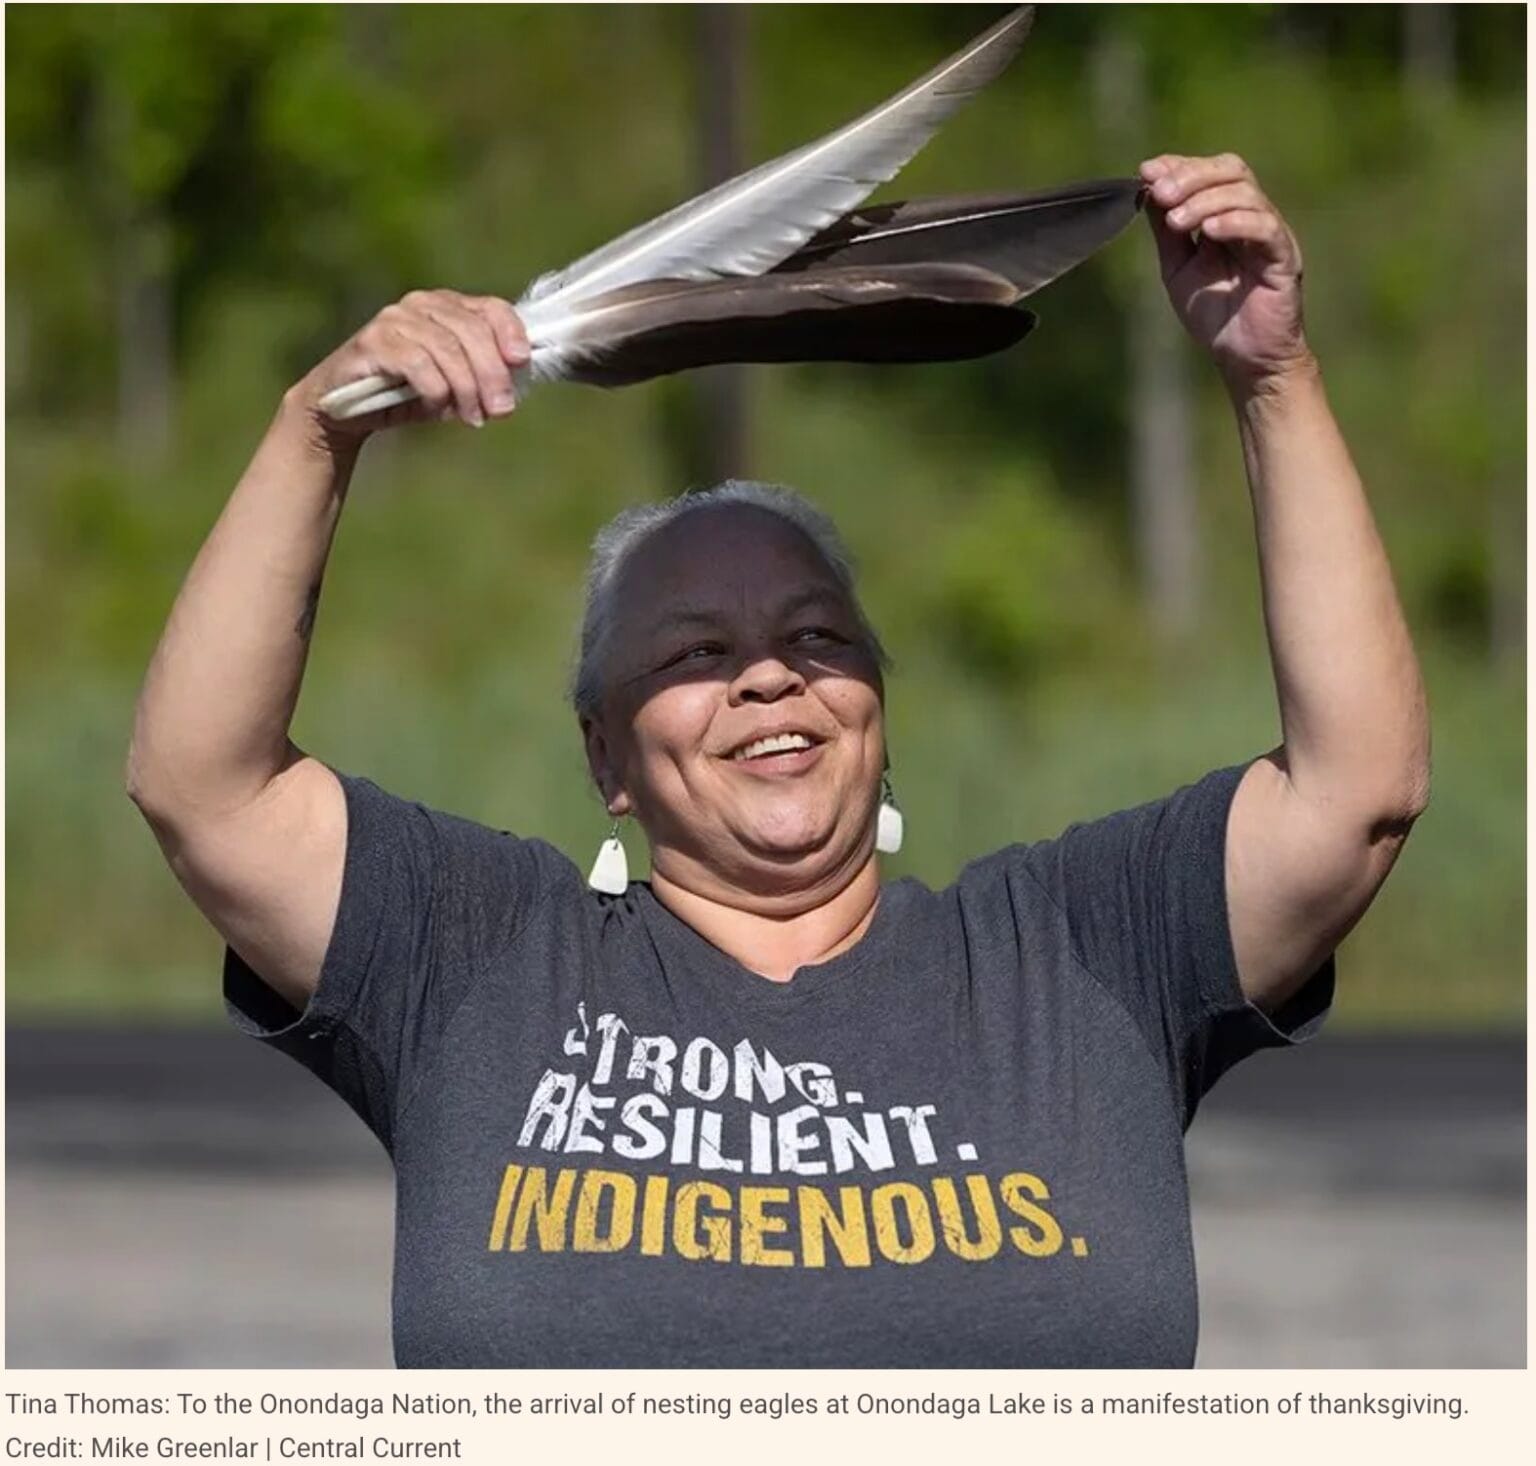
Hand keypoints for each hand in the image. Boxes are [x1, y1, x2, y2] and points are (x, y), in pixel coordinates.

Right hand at [288, 289, 530, 445]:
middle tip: (502, 410)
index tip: (521, 362)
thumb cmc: (407, 394)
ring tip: (472, 417)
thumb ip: (482, 376)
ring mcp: (395, 320)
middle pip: (472, 332)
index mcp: (447, 307)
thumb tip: (515, 387)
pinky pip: (418, 364)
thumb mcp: (454, 384)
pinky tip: (436, 407)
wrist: (345, 410)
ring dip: (467, 389)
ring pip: (448, 350)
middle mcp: (421, 305)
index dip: (511, 333)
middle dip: (493, 375)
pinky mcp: (373, 342)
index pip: (490, 308)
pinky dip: (435, 390)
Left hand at [1139, 153, 1311, 393]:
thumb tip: (1149, 189)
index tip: (1147, 172)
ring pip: (1246, 194)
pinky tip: (1210, 231)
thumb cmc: (1214, 314)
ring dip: (1206, 200)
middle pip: (1231, 171)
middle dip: (1191, 177)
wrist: (1242, 357)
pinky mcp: (1284, 257)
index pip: (1210, 171)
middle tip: (1162, 193)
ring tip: (1177, 221)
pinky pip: (1265, 228)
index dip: (1180, 165)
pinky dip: (1235, 222)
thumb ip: (1167, 231)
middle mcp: (1252, 217)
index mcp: (1227, 215)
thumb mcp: (1178, 268)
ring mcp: (1271, 235)